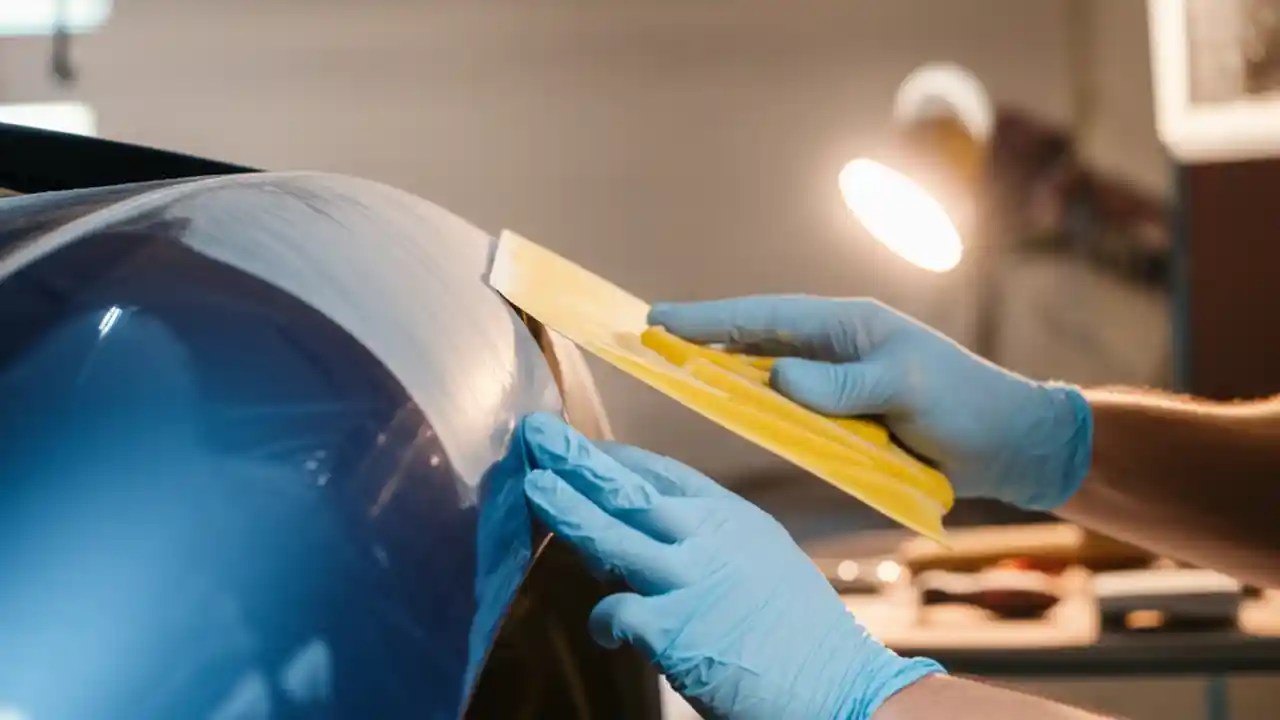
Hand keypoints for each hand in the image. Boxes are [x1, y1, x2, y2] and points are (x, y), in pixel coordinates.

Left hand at [519, 413, 941, 719]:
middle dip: (579, 460)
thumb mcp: (763, 563)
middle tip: (538, 433)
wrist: (840, 687)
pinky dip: (604, 621)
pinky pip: (617, 612)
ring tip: (531, 485)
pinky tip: (607, 633)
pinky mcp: (675, 629)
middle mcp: (710, 540)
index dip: (617, 457)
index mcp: (734, 519)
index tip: (581, 445)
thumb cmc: (803, 635)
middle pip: (630, 490)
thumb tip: (647, 542)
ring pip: (612, 535)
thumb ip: (710, 545)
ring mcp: (690, 580)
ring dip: (567, 510)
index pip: (664, 474)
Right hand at [649, 296, 1091, 509]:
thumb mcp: (905, 388)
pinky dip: (757, 409)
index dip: (712, 318)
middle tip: (651, 338)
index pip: (767, 317)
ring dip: (726, 373)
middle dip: (706, 338)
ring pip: (767, 375)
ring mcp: (839, 383)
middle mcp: (836, 348)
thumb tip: (776, 378)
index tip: (660, 317)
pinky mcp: (846, 417)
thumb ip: (842, 384)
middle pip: (757, 340)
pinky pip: (789, 410)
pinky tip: (733, 413)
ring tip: (678, 372)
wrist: (1008, 444)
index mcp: (848, 325)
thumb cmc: (964, 404)